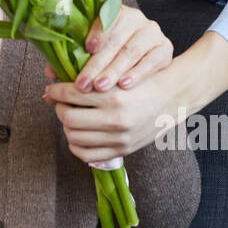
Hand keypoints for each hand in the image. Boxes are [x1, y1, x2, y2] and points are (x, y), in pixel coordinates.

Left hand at [42, 3, 171, 90]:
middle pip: (115, 39)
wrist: (152, 59)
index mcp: (114, 11)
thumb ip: (73, 58)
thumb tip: (51, 73)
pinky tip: (125, 85)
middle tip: (84, 83)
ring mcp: (152, 32)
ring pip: (132, 50)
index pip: (104, 17)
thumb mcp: (94, 51)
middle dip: (98, 63)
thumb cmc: (114, 54)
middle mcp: (135, 18)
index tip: (87, 48)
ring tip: (101, 86)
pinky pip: (152, 60)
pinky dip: (138, 73)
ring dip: (115, 70)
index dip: (97, 31)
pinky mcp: (165, 48)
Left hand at [42, 29, 227, 157]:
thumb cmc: (144, 80)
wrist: (173, 98)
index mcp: (114, 96)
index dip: (56, 90)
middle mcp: (116, 119)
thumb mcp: (119, 72)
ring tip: (70, 115)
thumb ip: (91, 78)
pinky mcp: (122, 150)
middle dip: (59, 108)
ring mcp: (119, 138)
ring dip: (66, 126)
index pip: (71, 93)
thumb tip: (55, 85)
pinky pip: (86, 155)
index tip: (53, 87)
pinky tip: (78, 133)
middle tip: (60, 102)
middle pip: (68, 117)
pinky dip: (76, 145)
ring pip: (74, 137)